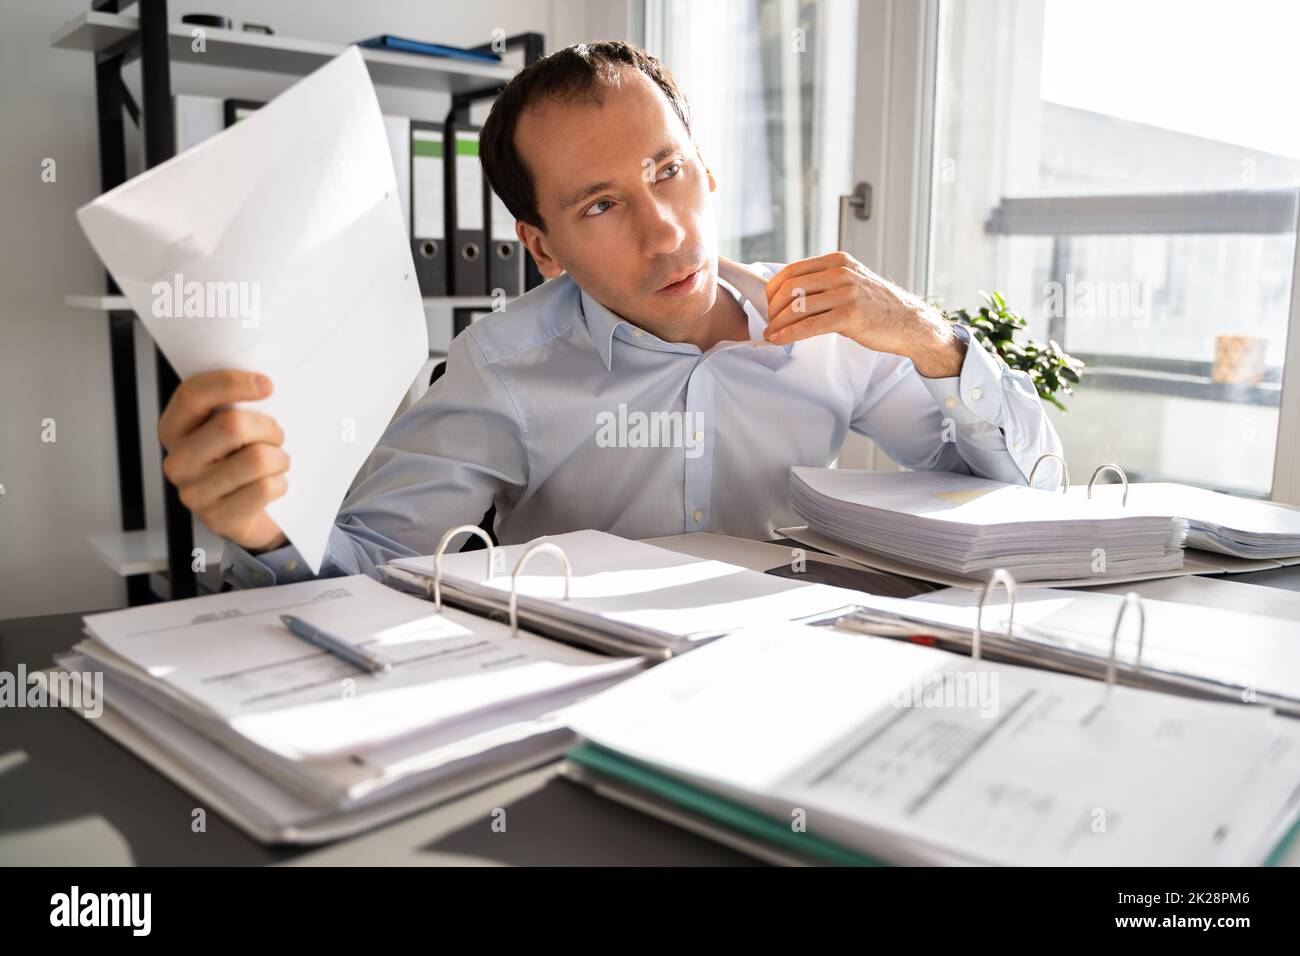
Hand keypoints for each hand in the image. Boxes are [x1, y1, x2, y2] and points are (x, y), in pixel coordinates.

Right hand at [157, 370, 289, 552]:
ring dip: (279, 458)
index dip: (232, 383)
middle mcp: (177, 461)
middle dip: (268, 427)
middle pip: (232, 425)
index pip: (193, 395)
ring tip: (275, 462)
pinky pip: (266, 488)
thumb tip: (263, 382)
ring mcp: (194, 493)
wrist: (248, 513)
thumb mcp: (231, 428)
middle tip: (275, 436)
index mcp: (174, 429)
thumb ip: (234, 404)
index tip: (266, 385)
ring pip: (257, 459)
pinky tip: (272, 484)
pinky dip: (281, 483)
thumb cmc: (241, 458)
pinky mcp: (218, 517)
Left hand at [762, 251, 965, 376]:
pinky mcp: (849, 315)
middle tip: (767, 321)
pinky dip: (788, 334)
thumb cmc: (877, 306)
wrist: (909, 322)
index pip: (792, 270)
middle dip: (772, 307)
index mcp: (838, 261)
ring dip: (777, 323)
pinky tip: (778, 340)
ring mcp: (846, 293)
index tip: (767, 303)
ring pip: (797, 307)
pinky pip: (809, 325)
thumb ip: (825, 282)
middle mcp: (841, 273)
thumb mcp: (851, 282)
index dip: (773, 288)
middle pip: (790, 287)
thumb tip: (790, 295)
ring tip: (770, 334)